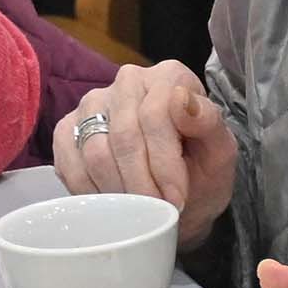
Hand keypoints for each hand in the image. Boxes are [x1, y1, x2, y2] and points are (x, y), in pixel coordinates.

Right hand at [53, 62, 237, 248]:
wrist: (174, 197)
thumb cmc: (201, 173)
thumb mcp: (220, 154)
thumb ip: (209, 123)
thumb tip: (182, 100)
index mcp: (169, 76)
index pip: (155, 115)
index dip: (164, 163)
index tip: (176, 199)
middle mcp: (128, 80)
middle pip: (123, 135)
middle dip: (140, 182)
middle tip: (154, 211)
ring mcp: (93, 103)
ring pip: (95, 152)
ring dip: (117, 190)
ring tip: (136, 210)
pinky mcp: (67, 128)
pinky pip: (69, 163)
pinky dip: (89, 192)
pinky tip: (110, 203)